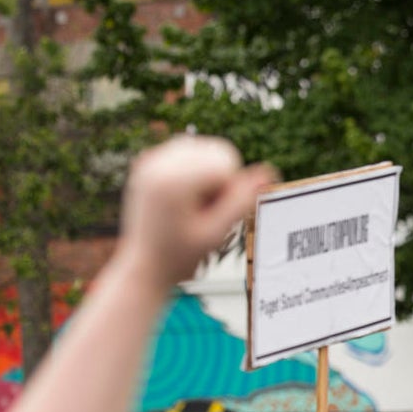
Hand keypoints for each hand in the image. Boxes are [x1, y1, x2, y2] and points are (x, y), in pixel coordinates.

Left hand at [118, 136, 276, 286]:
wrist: (142, 263)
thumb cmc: (179, 255)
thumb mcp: (215, 233)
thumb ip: (242, 200)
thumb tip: (270, 171)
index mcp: (173, 179)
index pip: (227, 160)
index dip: (229, 189)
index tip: (210, 213)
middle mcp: (158, 162)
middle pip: (217, 150)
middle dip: (221, 177)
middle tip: (201, 208)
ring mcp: (151, 159)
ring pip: (205, 147)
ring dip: (209, 171)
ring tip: (191, 202)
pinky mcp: (148, 161)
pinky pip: (188, 150)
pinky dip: (195, 168)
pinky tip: (183, 194)